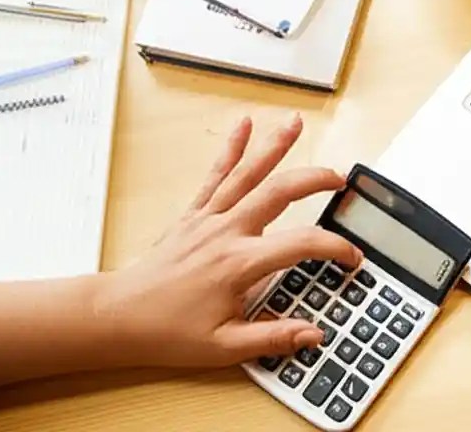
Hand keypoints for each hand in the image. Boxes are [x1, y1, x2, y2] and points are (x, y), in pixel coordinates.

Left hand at [92, 115, 360, 366]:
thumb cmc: (167, 333)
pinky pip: (215, 176)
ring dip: (273, 147)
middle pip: (278, 192)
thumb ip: (274, 337)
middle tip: (339, 178)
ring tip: (295, 123)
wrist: (118, 317)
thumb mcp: (225, 347)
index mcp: (239, 264)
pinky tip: (243, 126)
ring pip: (248, 174)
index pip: (301, 245)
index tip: (352, 257)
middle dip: (314, 180)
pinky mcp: (193, 216)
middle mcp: (226, 232)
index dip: (335, 249)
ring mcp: (208, 219)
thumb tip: (314, 334)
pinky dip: (230, 150)